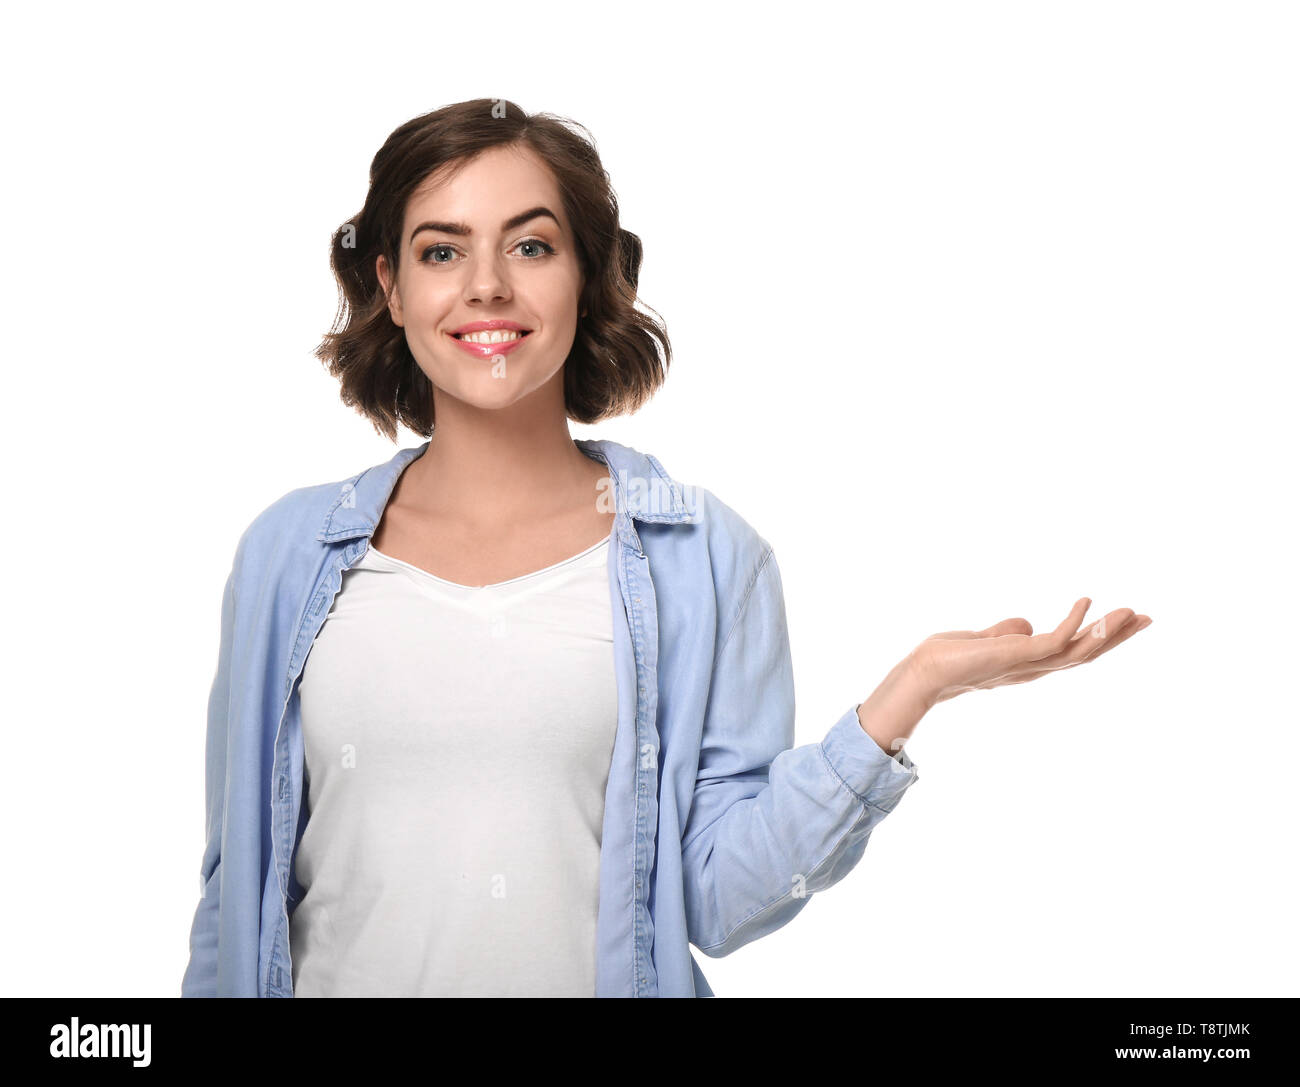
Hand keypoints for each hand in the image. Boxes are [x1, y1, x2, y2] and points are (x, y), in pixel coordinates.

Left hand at [907, 598, 1151, 708]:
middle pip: (1086, 654)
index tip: (1127, 619)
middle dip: (1117, 637)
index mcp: (1030, 664)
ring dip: (1107, 631)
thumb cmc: (949, 658)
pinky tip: (1087, 601)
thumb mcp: (987, 639)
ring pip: (1079, 651)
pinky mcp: (1017, 655)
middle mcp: (1034, 668)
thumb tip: (1027, 623)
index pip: (1074, 650)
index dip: (1101, 637)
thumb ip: (1008, 632)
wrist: (924, 671)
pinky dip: (1074, 622)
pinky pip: (1054, 640)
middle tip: (1147, 618)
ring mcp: (1028, 664)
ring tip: (1132, 611)